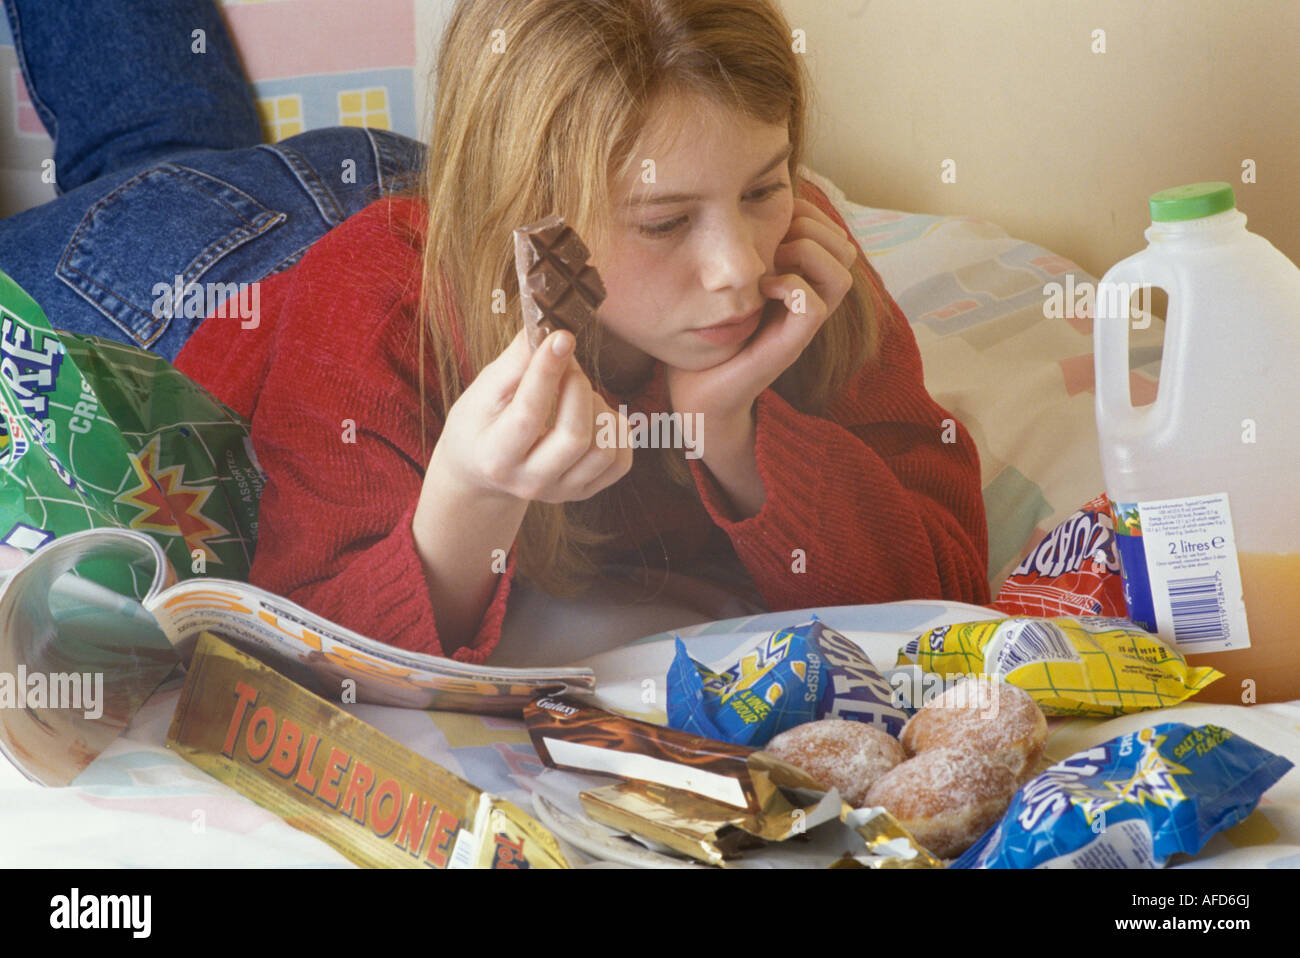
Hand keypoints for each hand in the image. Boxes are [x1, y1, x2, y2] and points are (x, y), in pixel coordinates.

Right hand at [430, 328, 632, 502]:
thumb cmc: (480, 424)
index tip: (560, 337)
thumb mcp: (484, 391)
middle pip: (575, 437)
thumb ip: (515, 362)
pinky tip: (595, 414)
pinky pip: (620, 461)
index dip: (547, 372)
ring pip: (603, 449)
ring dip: (599, 407)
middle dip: (577, 388)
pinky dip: (617, 430)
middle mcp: (530, 482)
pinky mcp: (584, 491)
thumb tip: (547, 325)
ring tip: (578, 393)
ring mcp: (561, 491)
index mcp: (496, 456)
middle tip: (568, 365)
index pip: (529, 415)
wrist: (482, 470)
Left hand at [665, 195, 857, 424]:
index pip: (832, 235)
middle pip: (845, 248)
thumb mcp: (726, 281)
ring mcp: (801, 325)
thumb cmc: (704, 334)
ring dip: (807, 253)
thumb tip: (740, 207)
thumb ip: (742, 249)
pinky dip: (793, 287)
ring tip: (773, 259)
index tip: (771, 216)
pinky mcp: (789, 346)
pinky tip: (763, 288)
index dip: (809, 213)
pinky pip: (816, 306)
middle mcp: (807, 302)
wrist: (693, 390)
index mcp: (798, 282)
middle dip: (811, 227)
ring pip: (842, 273)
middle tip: (773, 237)